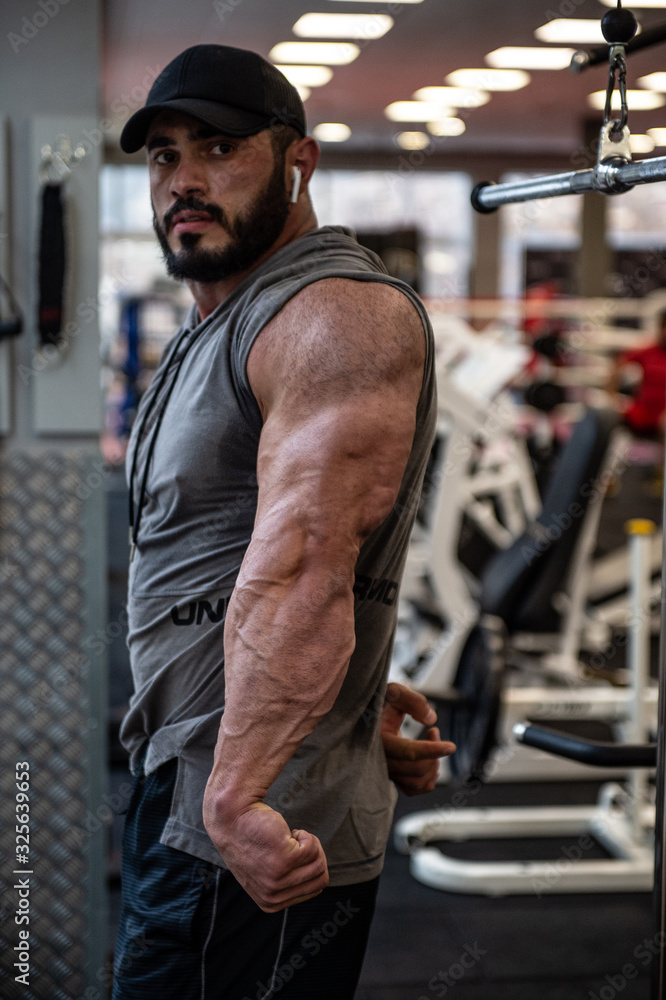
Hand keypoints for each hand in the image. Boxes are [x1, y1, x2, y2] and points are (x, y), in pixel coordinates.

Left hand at [203, 795, 328, 912]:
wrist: (233, 817)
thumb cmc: (252, 839)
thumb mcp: (265, 872)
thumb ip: (287, 884)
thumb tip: (318, 883)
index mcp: (270, 903)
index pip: (314, 890)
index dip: (308, 865)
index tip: (290, 852)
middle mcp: (273, 896)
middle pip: (321, 878)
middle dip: (314, 855)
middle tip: (293, 843)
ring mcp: (278, 880)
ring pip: (319, 863)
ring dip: (309, 844)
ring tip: (287, 838)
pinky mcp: (284, 860)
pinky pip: (312, 847)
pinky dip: (305, 835)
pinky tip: (286, 832)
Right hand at [381, 682, 455, 795]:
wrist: (368, 716)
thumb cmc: (381, 702)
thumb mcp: (394, 692)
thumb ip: (412, 701)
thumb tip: (431, 720)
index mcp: (379, 739)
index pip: (408, 752)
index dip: (431, 750)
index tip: (451, 746)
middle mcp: (379, 760)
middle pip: (416, 770)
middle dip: (434, 753)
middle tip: (434, 732)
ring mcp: (386, 771)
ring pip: (417, 782)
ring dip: (433, 766)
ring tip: (433, 745)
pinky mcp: (393, 777)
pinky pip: (414, 789)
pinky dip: (428, 779)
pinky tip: (431, 762)